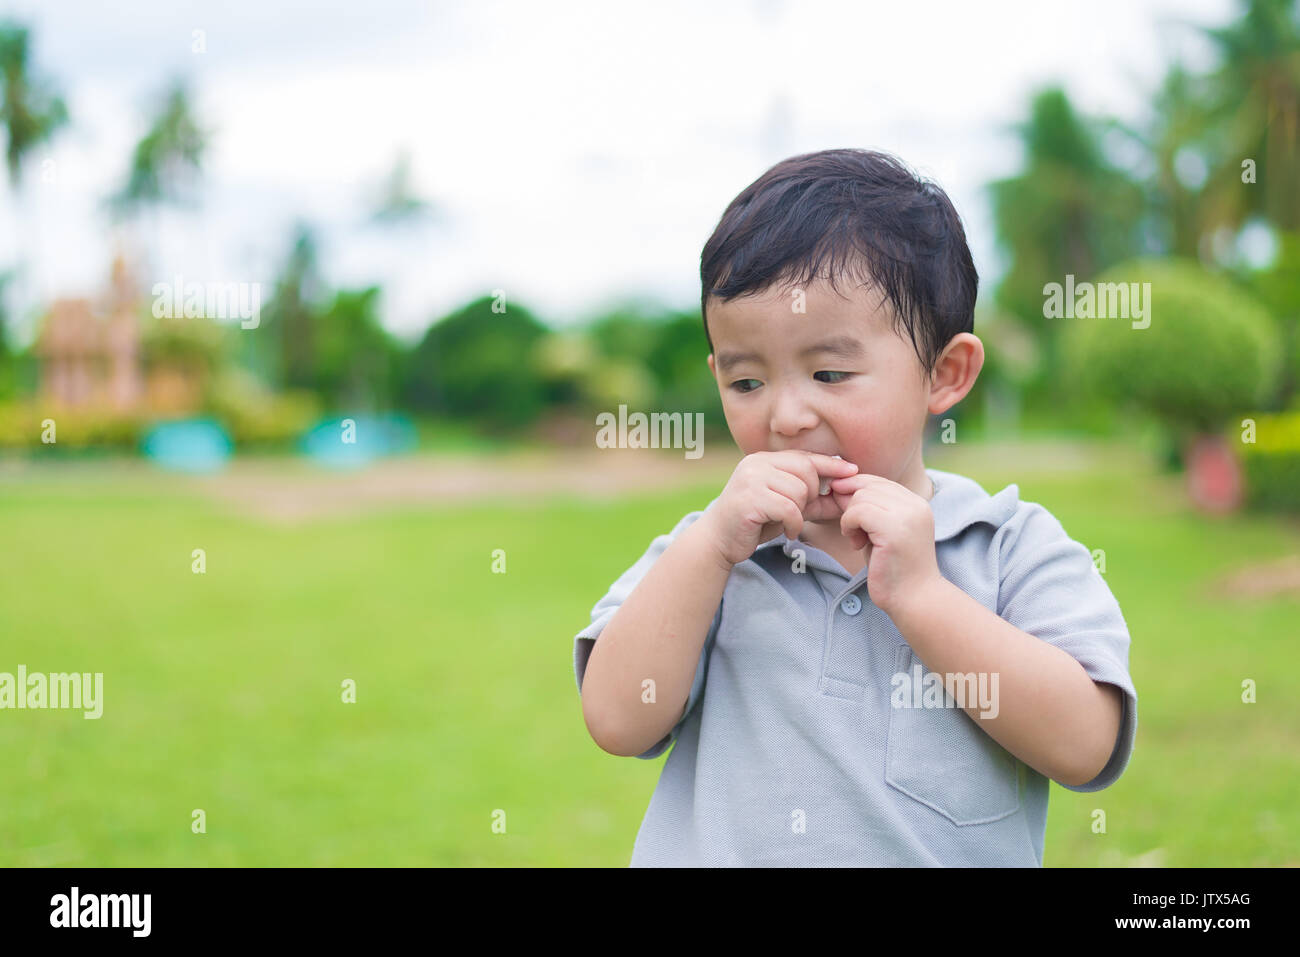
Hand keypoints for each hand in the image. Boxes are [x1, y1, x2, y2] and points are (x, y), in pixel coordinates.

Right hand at [701, 451, 859, 566]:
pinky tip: (787, 532)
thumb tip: (845, 493)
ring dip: (801, 513)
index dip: (831, 463)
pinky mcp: (749, 500)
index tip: (852, 470)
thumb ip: (811, 497)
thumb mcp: (785, 505)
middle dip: (811, 495)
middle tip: (801, 512)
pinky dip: (794, 524)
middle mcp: (756, 464)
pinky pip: (789, 509)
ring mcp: (750, 480)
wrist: (719, 540)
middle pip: (806, 472)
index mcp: (764, 460)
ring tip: (789, 523)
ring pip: (799, 491)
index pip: (805, 457)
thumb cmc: (755, 522)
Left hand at [828, 473, 941, 616]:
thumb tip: (838, 486)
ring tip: (858, 540)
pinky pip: (858, 512)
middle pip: (867, 485)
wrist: (913, 600)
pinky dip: (849, 525)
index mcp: (916, 502)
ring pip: (860, 497)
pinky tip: (856, 543)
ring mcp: (907, 515)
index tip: (846, 514)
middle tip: (854, 532)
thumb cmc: (893, 568)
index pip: (877, 481)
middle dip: (851, 506)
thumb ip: (867, 508)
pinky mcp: (894, 529)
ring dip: (850, 518)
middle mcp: (915, 503)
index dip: (854, 492)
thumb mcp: (880, 531)